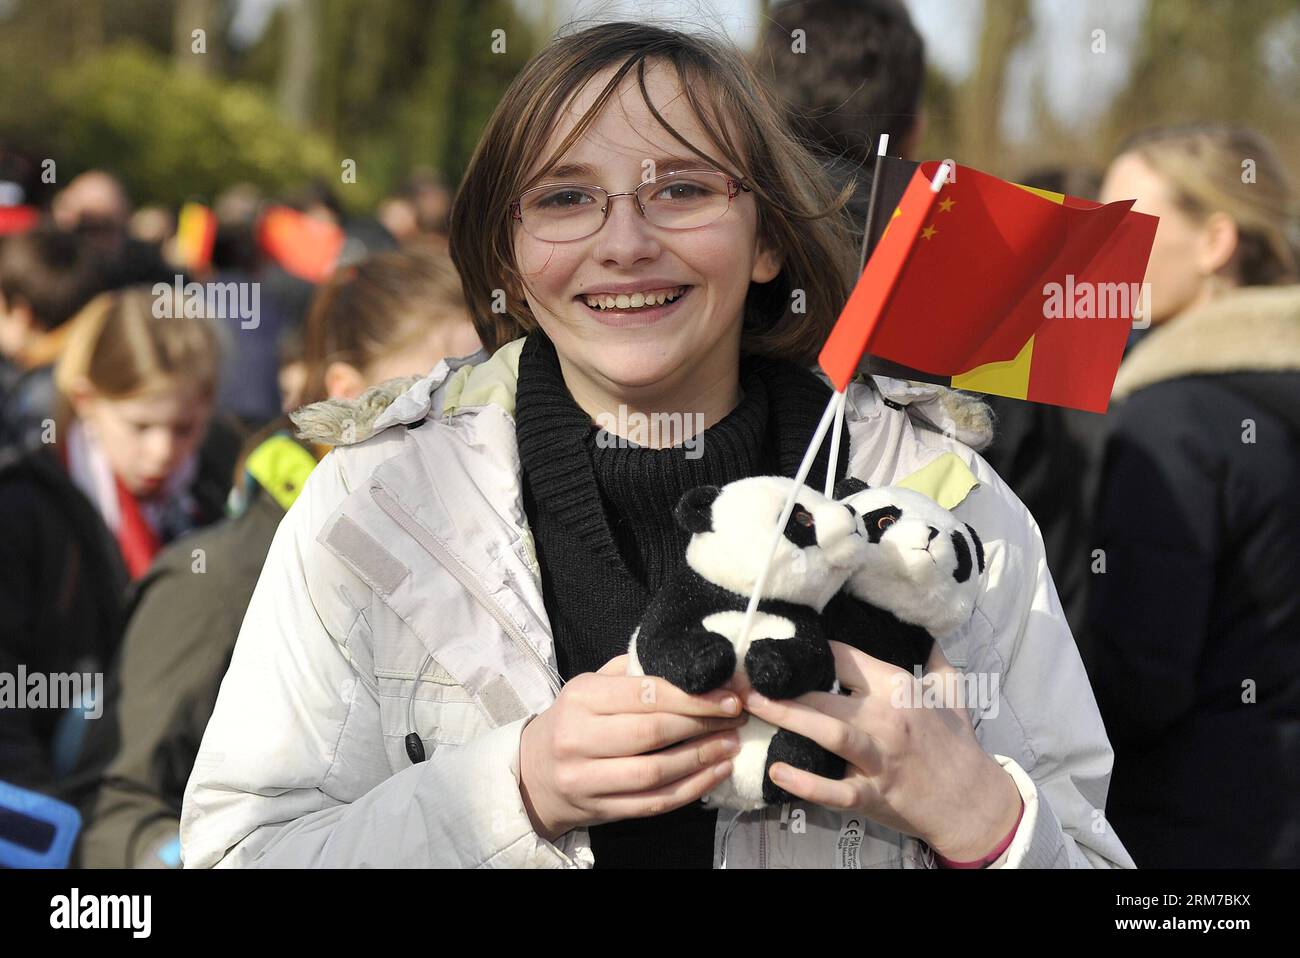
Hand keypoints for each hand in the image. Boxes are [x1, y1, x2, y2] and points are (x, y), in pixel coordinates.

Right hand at [518, 653, 746, 843]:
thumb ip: (632, 670)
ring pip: (655, 772)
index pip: (644, 694)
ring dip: (701, 759)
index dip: (691, 696)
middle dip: (702, 724)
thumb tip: (690, 659)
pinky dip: (691, 790)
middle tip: (736, 717)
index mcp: (580, 697)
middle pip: (652, 733)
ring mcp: (586, 779)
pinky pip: (653, 803)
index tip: (727, 696)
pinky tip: (715, 773)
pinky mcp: (599, 809)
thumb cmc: (574, 720)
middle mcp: (578, 738)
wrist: (532, 773)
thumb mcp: (591, 685)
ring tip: (731, 744)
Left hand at [740, 641, 1023, 862]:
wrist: (975, 803)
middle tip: (743, 677)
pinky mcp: (874, 795)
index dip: (809, 651)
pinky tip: (777, 771)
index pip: (843, 657)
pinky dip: (806, 782)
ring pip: (828, 732)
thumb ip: (936, 660)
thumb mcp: (952, 693)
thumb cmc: (959, 745)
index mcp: (897, 688)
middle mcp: (885, 718)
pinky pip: (835, 789)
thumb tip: (926, 632)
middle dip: (782, 685)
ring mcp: (879, 758)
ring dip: (786, 717)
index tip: (778, 649)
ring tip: (751, 705)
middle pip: (825, 693)